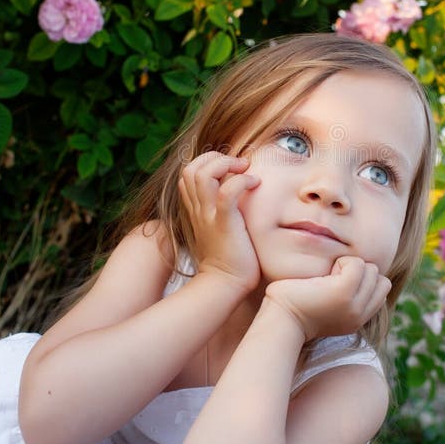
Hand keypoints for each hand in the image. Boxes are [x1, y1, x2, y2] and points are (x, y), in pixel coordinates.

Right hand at [179, 152, 260, 295]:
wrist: (226, 286)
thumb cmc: (231, 258)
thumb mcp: (221, 227)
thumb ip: (223, 209)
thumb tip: (240, 189)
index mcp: (197, 209)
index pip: (189, 172)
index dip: (208, 162)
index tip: (233, 169)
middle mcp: (199, 209)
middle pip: (191, 168)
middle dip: (216, 158)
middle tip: (240, 166)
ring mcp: (209, 216)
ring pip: (202, 174)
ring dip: (225, 164)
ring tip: (245, 170)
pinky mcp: (224, 224)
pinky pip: (225, 193)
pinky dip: (241, 181)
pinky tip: (255, 184)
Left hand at [264, 256, 390, 340]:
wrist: (280, 320)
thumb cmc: (295, 307)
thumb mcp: (329, 307)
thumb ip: (349, 297)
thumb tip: (362, 271)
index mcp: (358, 320)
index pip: (381, 289)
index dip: (364, 279)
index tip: (338, 284)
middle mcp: (360, 315)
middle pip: (380, 278)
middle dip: (359, 271)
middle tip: (331, 280)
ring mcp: (354, 305)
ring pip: (371, 269)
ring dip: (350, 265)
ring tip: (328, 278)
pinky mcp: (344, 292)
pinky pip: (357, 264)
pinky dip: (341, 262)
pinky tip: (324, 275)